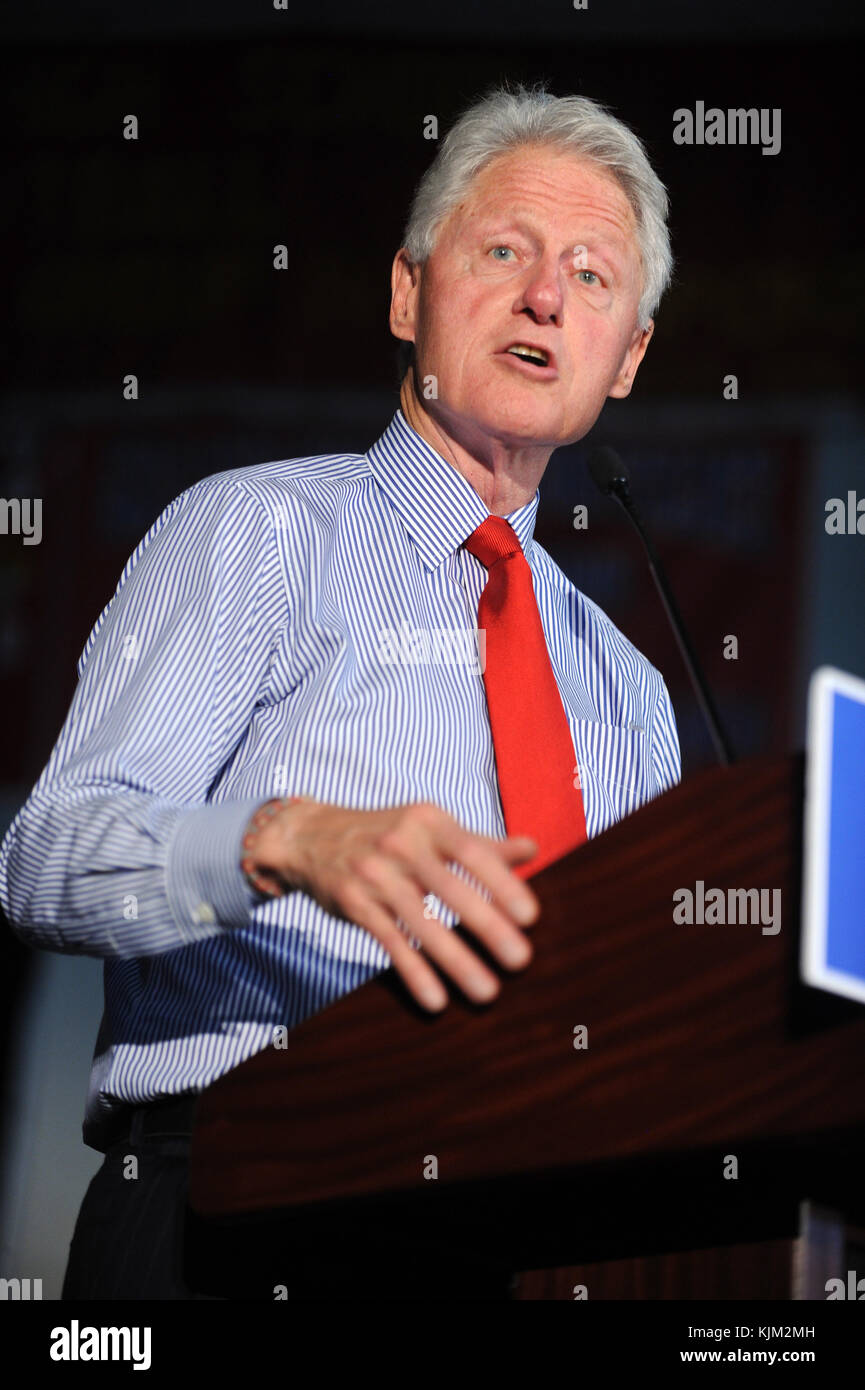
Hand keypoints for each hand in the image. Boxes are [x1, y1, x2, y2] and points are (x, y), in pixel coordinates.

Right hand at [247, 800, 540, 1011]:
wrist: (310, 835)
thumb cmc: (386, 833)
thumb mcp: (430, 828)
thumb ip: (481, 843)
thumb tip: (533, 848)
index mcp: (429, 822)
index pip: (472, 852)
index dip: (502, 883)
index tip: (531, 916)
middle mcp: (401, 844)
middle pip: (450, 888)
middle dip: (487, 926)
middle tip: (522, 960)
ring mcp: (375, 874)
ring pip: (421, 922)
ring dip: (456, 961)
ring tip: (487, 991)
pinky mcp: (353, 903)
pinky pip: (389, 941)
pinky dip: (414, 972)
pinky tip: (436, 999)